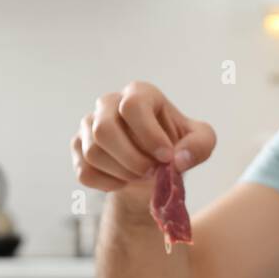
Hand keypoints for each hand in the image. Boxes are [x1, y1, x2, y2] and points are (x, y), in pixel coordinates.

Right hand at [71, 81, 215, 193]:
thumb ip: (199, 146)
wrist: (153, 170)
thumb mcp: (200, 143)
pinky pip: (85, 172)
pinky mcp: (78, 148)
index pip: (133, 105)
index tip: (166, 156)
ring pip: (93, 153)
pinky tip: (124, 180)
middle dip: (131, 159)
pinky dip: (108, 184)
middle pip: (104, 130)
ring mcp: (89, 125)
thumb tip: (178, 158)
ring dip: (122, 173)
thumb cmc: (175, 148)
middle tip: (151, 172)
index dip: (149, 135)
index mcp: (139, 93)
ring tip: (141, 176)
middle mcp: (108, 104)